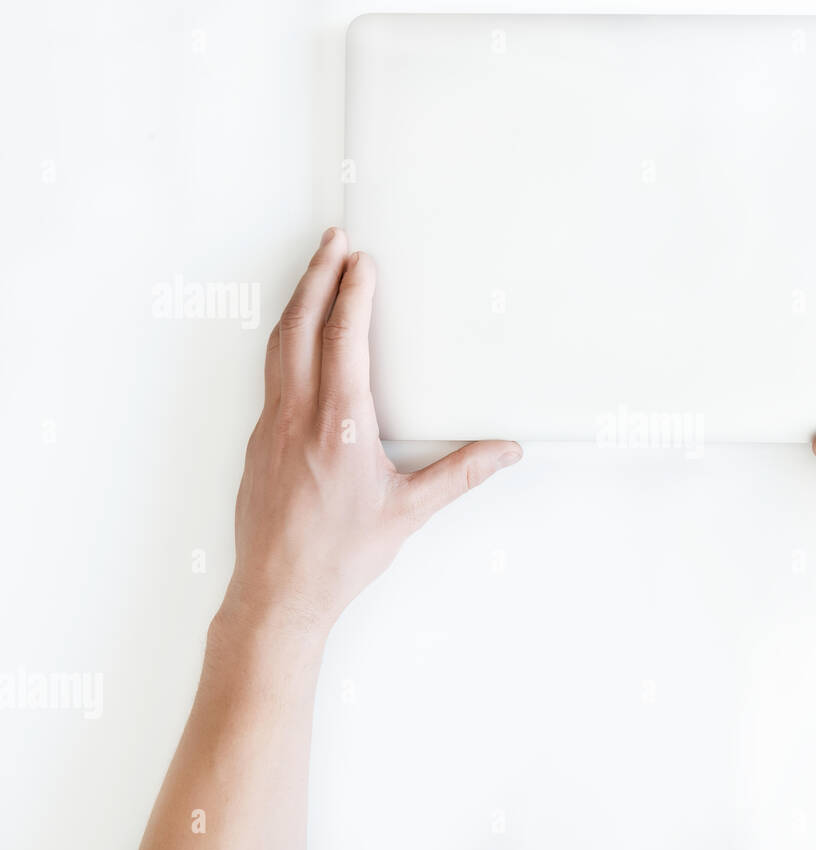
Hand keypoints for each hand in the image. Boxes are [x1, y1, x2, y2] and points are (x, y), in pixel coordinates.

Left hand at [220, 227, 520, 646]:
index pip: (343, 340)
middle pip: (301, 326)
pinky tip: (298, 336)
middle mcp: (299, 416)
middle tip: (334, 241)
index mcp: (340, 427)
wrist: (278, 592)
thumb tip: (505, 451)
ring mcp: (271, 425)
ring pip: (279, 345)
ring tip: (315, 271)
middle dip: (318, 276)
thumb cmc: (339, 556)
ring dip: (297, 302)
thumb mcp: (409, 512)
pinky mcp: (260, 440)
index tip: (362, 262)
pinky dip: (286, 338)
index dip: (353, 295)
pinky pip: (271, 372)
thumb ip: (460, 474)